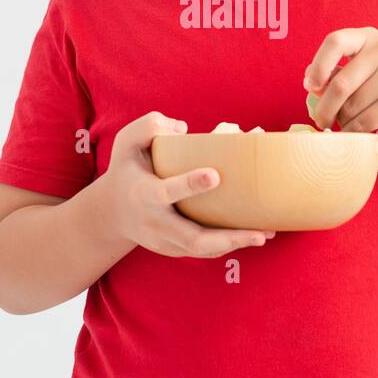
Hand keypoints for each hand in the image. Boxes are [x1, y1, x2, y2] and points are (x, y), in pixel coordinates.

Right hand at [105, 111, 276, 257]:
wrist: (112, 213)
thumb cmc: (127, 170)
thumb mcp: (126, 142)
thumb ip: (148, 127)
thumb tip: (182, 129)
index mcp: (143, 194)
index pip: (166, 192)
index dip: (189, 185)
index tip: (215, 175)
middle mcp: (155, 223)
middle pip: (192, 238)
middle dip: (226, 238)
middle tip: (258, 232)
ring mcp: (166, 242)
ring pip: (203, 250)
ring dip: (235, 244)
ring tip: (265, 234)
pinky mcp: (177, 249)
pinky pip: (205, 250)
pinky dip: (230, 245)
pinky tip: (256, 235)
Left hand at [304, 27, 377, 135]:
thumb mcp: (367, 65)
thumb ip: (339, 69)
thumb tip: (310, 81)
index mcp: (368, 38)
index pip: (335, 42)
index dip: (318, 65)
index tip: (311, 85)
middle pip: (340, 84)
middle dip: (324, 108)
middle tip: (320, 120)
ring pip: (350, 107)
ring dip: (341, 120)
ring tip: (345, 122)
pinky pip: (363, 121)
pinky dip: (353, 131)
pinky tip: (354, 131)